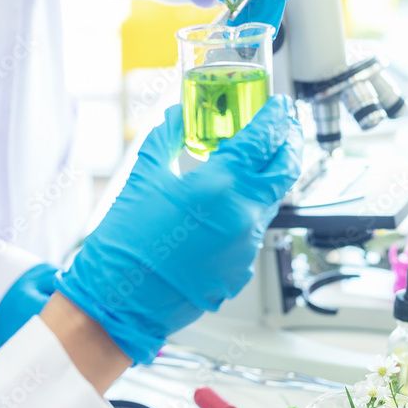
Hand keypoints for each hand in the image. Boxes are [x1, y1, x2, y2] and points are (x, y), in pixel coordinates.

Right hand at [55, 95, 302, 363]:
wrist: (119, 302)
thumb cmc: (125, 245)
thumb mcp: (143, 177)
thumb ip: (166, 138)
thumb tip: (178, 115)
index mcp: (220, 186)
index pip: (264, 139)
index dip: (275, 116)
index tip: (277, 105)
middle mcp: (244, 216)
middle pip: (286, 168)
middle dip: (287, 141)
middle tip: (281, 124)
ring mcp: (247, 247)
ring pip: (270, 200)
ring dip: (265, 177)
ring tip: (246, 162)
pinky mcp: (241, 269)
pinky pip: (252, 231)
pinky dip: (245, 210)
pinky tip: (222, 206)